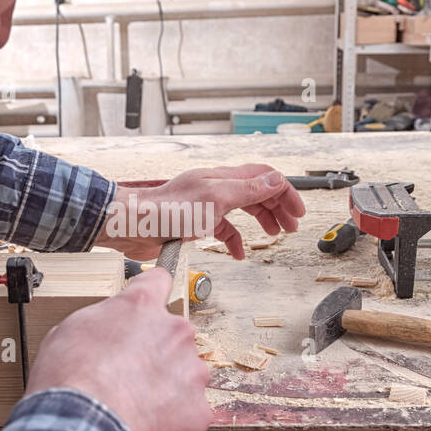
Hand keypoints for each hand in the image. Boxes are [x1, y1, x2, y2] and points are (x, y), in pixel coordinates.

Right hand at [25, 269, 211, 430]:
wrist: (83, 430)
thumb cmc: (69, 382)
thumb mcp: (69, 331)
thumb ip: (101, 321)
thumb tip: (106, 328)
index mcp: (141, 307)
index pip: (157, 282)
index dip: (149, 297)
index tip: (147, 308)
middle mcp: (175, 332)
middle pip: (173, 336)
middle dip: (155, 353)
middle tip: (128, 376)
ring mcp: (191, 372)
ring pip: (185, 375)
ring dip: (167, 387)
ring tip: (134, 406)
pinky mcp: (198, 410)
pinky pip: (189, 412)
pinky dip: (172, 421)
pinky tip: (145, 427)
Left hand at [96, 165, 306, 260]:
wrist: (132, 226)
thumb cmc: (167, 212)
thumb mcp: (215, 199)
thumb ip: (247, 190)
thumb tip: (276, 181)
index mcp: (223, 177)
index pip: (264, 177)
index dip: (285, 191)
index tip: (298, 211)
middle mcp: (216, 188)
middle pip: (257, 192)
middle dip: (277, 207)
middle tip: (291, 226)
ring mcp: (206, 205)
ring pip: (242, 209)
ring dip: (261, 220)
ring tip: (274, 234)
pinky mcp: (195, 223)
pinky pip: (223, 229)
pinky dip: (235, 240)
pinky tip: (239, 253)